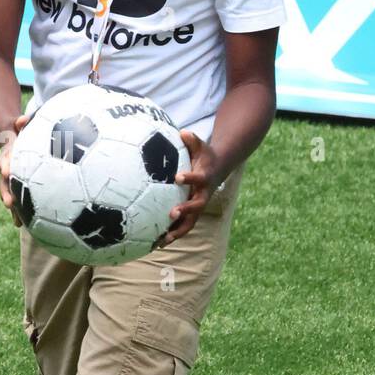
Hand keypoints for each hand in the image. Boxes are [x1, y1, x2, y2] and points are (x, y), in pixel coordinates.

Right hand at [0, 114, 29, 225]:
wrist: (9, 138)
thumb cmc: (20, 131)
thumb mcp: (20, 124)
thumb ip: (22, 122)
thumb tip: (22, 119)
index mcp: (8, 153)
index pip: (5, 158)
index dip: (5, 164)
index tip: (6, 170)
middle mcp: (6, 168)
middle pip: (3, 181)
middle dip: (6, 191)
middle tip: (8, 203)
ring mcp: (10, 178)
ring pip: (9, 193)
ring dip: (13, 206)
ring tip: (17, 221)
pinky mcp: (16, 185)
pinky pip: (18, 199)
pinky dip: (19, 211)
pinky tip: (22, 225)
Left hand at [155, 130, 223, 247]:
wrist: (218, 169)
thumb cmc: (205, 156)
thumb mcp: (201, 146)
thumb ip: (192, 140)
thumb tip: (182, 132)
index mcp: (204, 178)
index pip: (198, 178)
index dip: (189, 178)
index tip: (177, 177)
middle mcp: (203, 195)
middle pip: (196, 206)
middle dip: (185, 210)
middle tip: (172, 213)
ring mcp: (199, 207)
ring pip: (190, 223)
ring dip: (177, 232)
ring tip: (162, 240)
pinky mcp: (193, 214)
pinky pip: (183, 227)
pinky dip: (172, 235)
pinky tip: (155, 243)